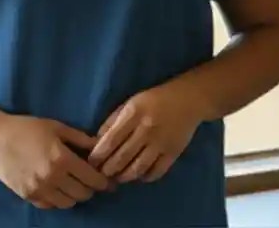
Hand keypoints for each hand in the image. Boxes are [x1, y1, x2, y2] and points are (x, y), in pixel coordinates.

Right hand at [0, 113, 112, 209]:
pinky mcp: (28, 195)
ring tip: (71, 184)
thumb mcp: (55, 127)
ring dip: (74, 195)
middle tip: (88, 180)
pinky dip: (57, 199)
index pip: (93, 179)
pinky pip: (51, 205)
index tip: (107, 180)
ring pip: (69, 203)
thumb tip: (100, 147)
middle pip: (83, 194)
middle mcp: (53, 177)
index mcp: (62, 158)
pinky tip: (55, 188)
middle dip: (90, 188)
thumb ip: (80, 138)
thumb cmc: (25, 128)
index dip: (104, 181)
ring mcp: (39, 189)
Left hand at [88, 84, 203, 183]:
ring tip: (118, 178)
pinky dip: (146, 177)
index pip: (110, 140)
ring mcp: (161, 143)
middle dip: (109, 169)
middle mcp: (146, 130)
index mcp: (132, 115)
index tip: (91, 163)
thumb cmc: (153, 100)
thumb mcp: (129, 104)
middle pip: (122, 157)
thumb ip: (112, 121)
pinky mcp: (174, 153)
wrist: (188, 100)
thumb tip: (97, 142)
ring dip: (125, 176)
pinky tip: (139, 176)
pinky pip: (157, 171)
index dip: (98, 155)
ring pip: (139, 167)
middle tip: (102, 174)